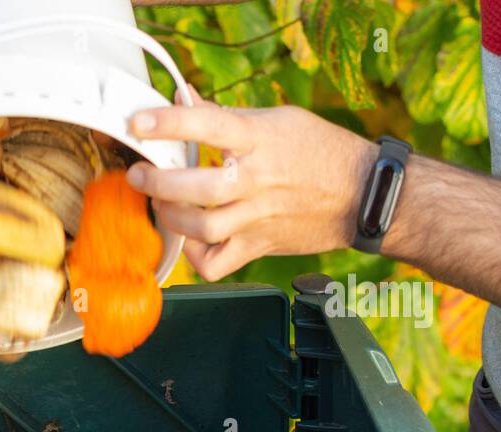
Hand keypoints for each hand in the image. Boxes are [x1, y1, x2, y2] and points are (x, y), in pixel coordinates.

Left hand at [126, 92, 375, 280]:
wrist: (361, 194)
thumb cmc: (318, 151)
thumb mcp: (276, 120)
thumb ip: (224, 114)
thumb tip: (182, 97)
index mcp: (261, 140)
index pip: (211, 125)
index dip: (171, 122)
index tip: (139, 122)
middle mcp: (258, 180)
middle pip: (200, 188)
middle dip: (159, 182)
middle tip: (140, 174)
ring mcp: (257, 217)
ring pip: (203, 227)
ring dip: (172, 217)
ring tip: (161, 204)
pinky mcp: (257, 246)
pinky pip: (216, 264)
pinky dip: (194, 256)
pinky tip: (191, 239)